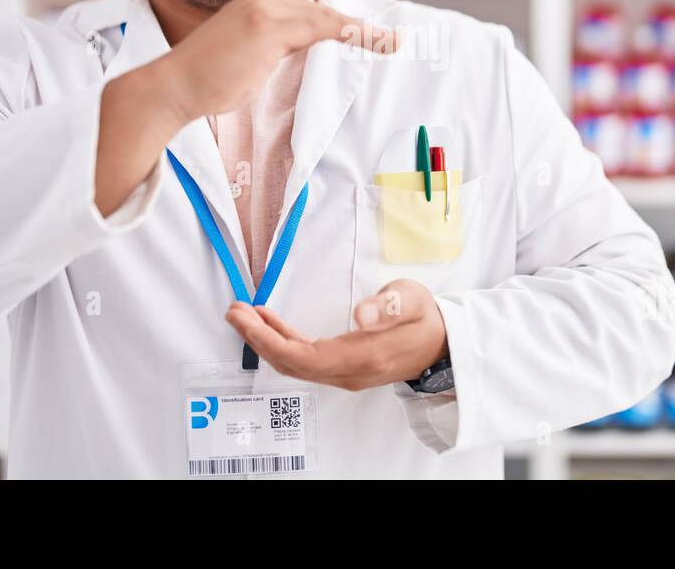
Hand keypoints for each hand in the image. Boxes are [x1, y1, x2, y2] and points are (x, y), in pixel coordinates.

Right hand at [164, 0, 397, 125]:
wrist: (172, 87)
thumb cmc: (206, 83)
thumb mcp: (248, 61)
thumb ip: (274, 51)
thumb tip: (294, 56)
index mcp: (258, 4)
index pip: (310, 13)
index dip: (343, 26)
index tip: (372, 35)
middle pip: (323, 13)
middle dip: (359, 28)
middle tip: (394, 40)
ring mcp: (266, 9)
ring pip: (327, 19)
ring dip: (366, 33)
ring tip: (395, 43)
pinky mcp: (269, 25)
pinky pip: (323, 26)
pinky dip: (354, 32)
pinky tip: (378, 40)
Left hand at [225, 279, 449, 390]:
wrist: (442, 345)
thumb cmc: (425, 318)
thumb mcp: (412, 300)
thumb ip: (388, 306)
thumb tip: (361, 315)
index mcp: (362, 357)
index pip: (303, 357)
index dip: (268, 340)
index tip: (245, 317)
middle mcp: (348, 373)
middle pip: (291, 364)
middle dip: (257, 340)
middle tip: (233, 311)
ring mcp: (344, 374)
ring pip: (295, 363)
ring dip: (265, 341)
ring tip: (243, 314)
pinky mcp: (343, 368)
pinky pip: (305, 359)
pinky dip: (282, 342)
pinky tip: (269, 323)